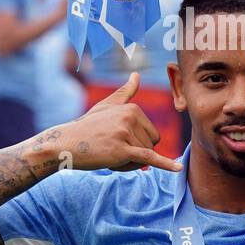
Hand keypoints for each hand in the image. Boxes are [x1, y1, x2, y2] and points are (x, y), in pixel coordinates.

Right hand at [54, 73, 181, 173]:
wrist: (66, 143)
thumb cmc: (87, 126)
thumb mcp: (107, 106)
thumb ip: (126, 92)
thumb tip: (137, 75)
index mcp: (133, 108)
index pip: (152, 135)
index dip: (137, 144)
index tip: (117, 141)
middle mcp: (132, 117)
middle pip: (151, 146)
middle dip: (136, 155)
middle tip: (111, 150)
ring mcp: (127, 133)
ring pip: (145, 158)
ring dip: (129, 163)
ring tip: (108, 155)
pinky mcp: (122, 149)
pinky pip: (148, 159)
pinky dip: (165, 165)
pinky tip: (178, 169)